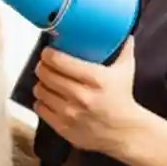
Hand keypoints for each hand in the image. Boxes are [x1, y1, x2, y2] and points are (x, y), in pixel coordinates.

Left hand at [33, 36, 144, 155]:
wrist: (126, 132)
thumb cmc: (123, 100)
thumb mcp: (125, 72)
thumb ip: (123, 50)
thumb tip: (125, 33)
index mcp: (95, 78)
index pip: (58, 60)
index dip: (48, 54)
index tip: (48, 52)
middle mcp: (80, 95)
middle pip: (46, 74)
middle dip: (42, 67)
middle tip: (45, 65)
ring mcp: (70, 113)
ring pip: (40, 91)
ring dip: (41, 84)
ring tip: (46, 81)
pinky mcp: (64, 127)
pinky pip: (40, 109)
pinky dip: (41, 102)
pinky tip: (48, 98)